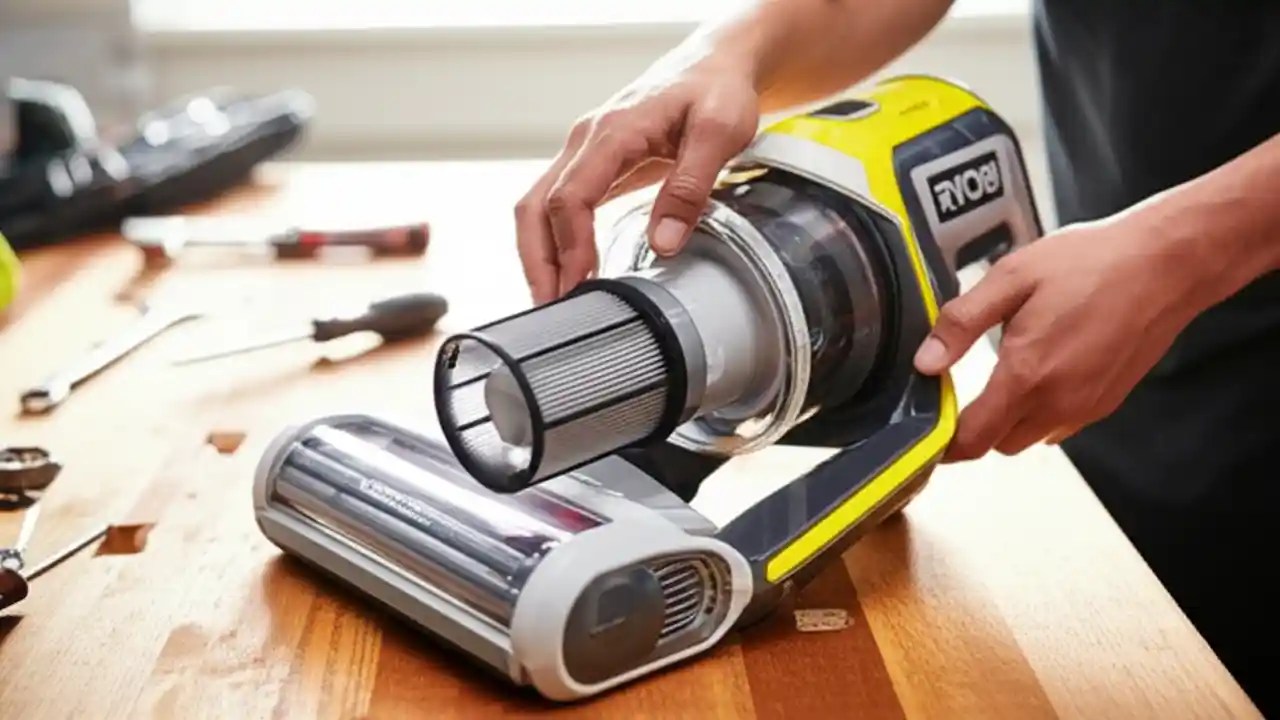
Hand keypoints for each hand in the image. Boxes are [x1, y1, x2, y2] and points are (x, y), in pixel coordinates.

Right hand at [514, 50, 759, 303]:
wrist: (715, 64)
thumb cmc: (717, 90)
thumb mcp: (720, 133)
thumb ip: (690, 186)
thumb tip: (664, 242)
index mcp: (612, 131)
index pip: (569, 198)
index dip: (569, 248)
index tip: (580, 287)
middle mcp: (586, 140)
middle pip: (534, 206)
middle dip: (537, 261)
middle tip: (552, 308)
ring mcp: (584, 152)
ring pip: (537, 207)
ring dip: (540, 255)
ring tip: (554, 301)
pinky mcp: (592, 164)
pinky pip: (557, 205)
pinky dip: (554, 242)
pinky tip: (569, 273)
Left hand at [913, 214, 1207, 460]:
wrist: (1166, 264)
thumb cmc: (1091, 264)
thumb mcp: (1011, 278)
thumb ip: (962, 323)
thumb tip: (926, 363)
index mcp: (1027, 376)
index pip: (973, 439)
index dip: (944, 442)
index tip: (929, 426)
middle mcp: (1058, 403)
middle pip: (999, 444)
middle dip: (975, 429)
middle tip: (961, 393)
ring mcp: (1087, 407)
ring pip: (1030, 437)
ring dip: (1009, 421)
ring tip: (1004, 375)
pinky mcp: (1108, 402)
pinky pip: (1061, 425)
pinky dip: (1041, 412)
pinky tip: (1042, 371)